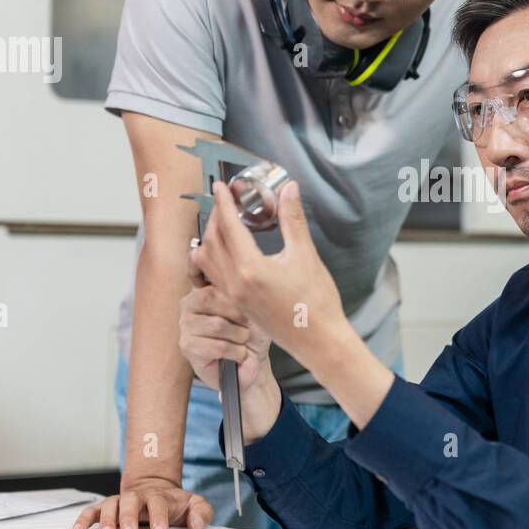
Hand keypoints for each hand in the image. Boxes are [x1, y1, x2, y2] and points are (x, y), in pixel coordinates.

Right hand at [70, 477, 213, 528]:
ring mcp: (121, 501)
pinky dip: (84, 519)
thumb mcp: (195, 504)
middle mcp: (138, 496)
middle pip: (131, 502)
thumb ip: (202, 512)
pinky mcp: (107, 508)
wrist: (157, 489)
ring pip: (110, 505)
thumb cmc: (175, 503)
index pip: (159, 504)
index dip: (159, 518)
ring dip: (107, 520)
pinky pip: (93, 511)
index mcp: (159, 496)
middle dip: (129, 518)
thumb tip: (196, 524)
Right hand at [179, 282, 270, 392]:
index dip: (238, 296)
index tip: (248, 311)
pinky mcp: (187, 347)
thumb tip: (237, 280)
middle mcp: (189, 304)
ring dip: (240, 336)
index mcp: (204, 288)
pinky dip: (236, 352)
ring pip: (217, 325)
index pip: (215, 280)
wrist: (254, 364)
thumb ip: (242, 291)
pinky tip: (237, 355)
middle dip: (238, 316)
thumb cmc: (253, 333)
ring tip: (242, 342)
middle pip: (212, 298)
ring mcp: (185, 326)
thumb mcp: (254, 307)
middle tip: (247, 328)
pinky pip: (217, 346)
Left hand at [190, 180, 346, 368]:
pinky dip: (212, 257)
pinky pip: (213, 276)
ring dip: (210, 236)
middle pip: (213, 241)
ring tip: (220, 221)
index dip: (223, 203)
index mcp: (250, 270)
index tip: (220, 186)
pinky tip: (223, 251)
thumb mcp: (306, 255)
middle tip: (223, 199)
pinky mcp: (237, 305)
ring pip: (208, 260)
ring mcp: (233, 297)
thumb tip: (289, 189)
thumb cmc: (316, 303)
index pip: (228, 227)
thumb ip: (293, 219)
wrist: (320, 341)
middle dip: (215, 216)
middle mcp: (235, 284)